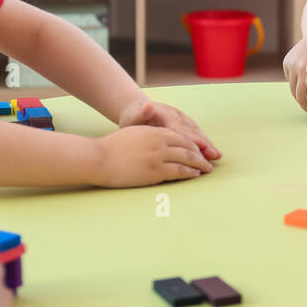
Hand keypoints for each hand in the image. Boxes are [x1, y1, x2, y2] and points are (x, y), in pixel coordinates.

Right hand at [92, 126, 212, 186]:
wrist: (98, 158)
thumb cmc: (112, 147)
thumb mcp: (134, 132)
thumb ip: (150, 134)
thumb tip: (161, 140)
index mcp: (155, 131)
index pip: (181, 136)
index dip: (193, 144)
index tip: (199, 149)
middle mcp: (159, 141)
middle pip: (188, 147)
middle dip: (200, 154)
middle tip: (208, 160)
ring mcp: (158, 156)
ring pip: (187, 159)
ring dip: (199, 165)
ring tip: (206, 169)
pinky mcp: (155, 171)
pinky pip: (178, 171)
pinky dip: (189, 173)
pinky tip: (194, 175)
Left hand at [120, 99, 220, 159]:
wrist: (138, 111)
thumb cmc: (134, 118)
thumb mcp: (133, 116)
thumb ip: (140, 114)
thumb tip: (147, 106)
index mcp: (165, 113)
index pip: (179, 127)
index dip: (190, 138)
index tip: (200, 146)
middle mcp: (177, 115)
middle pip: (192, 130)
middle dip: (203, 143)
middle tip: (212, 154)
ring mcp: (183, 120)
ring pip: (197, 133)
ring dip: (207, 144)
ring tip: (216, 156)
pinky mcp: (186, 127)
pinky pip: (197, 136)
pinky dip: (205, 145)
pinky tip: (212, 155)